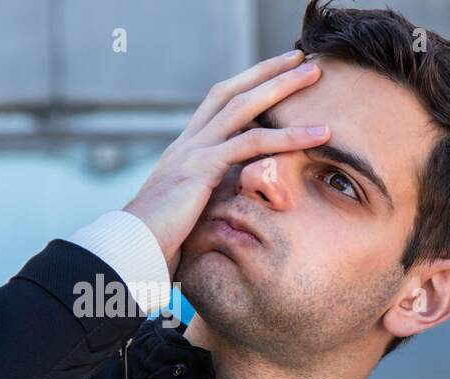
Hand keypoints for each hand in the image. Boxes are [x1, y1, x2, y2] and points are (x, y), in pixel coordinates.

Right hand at [123, 49, 330, 274]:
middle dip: (268, 72)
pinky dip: (288, 136)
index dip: (249, 83)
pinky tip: (317, 134)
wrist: (132, 249)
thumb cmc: (164, 240)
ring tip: (315, 76)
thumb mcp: (197, 210)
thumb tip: (241, 195)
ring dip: (282, 88)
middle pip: (232, 91)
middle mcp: (189, 142)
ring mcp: (193, 151)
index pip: (220, 101)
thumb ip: (216, 194)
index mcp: (187, 148)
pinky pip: (251, 145)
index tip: (279, 71)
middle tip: (302, 58)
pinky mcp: (201, 169)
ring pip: (243, 106)